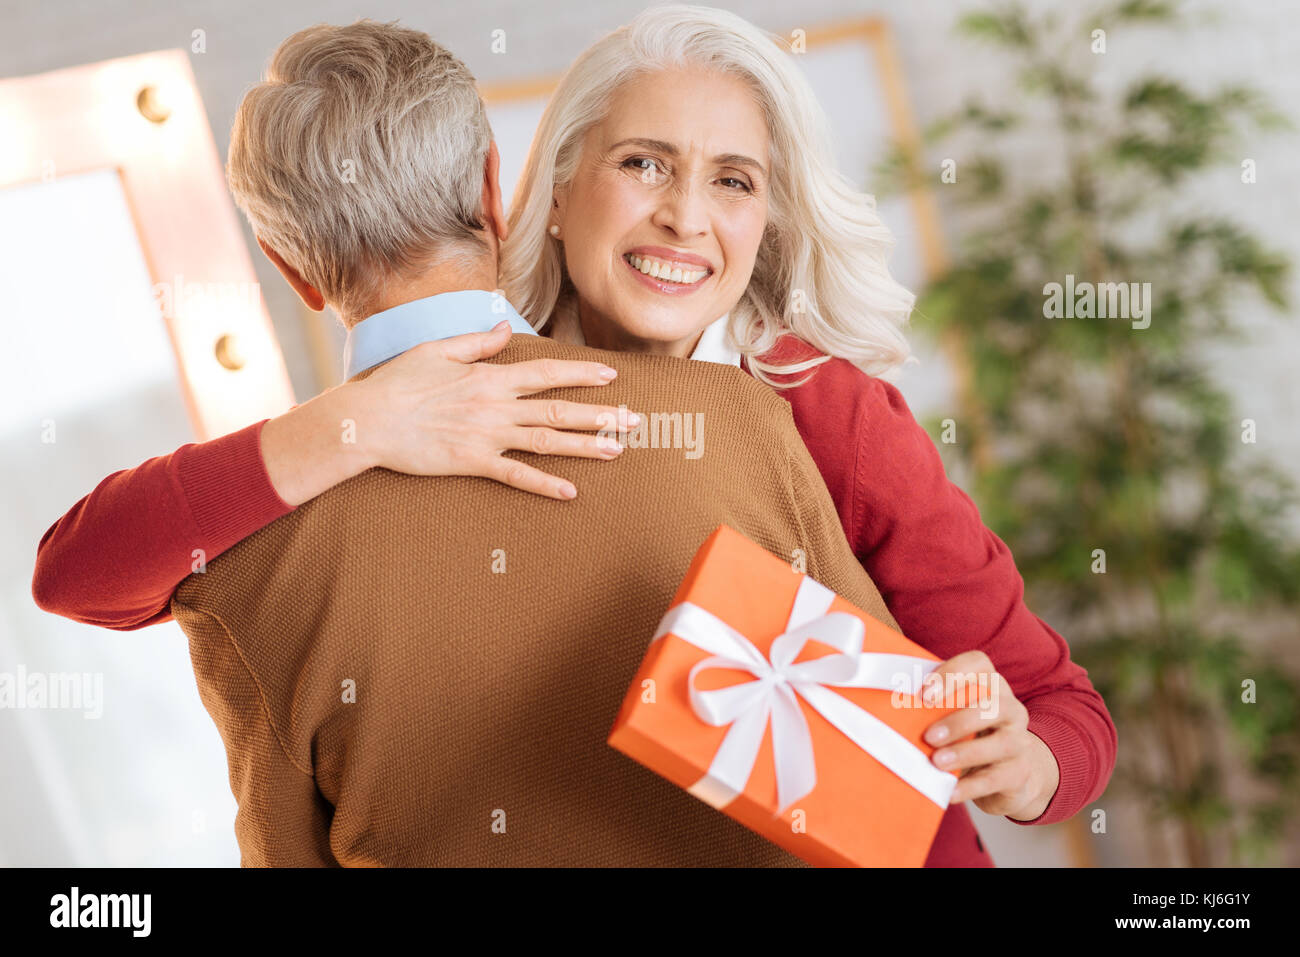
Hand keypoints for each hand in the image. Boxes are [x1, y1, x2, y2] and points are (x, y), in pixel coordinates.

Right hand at [350, 321, 638, 498]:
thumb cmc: (397, 383)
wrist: (367, 420)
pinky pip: (516, 475)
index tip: (610, 374)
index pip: (546, 373)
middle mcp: (495, 406)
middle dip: (600, 414)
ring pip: (547, 442)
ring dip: (585, 446)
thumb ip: (475, 343)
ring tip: (618, 449)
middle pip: (558, 410)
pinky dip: (545, 484)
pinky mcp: (472, 463)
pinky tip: (571, 492)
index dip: (581, 373)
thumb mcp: (436, 351)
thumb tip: (504, 327)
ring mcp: (486, 437)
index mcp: (489, 377)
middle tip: (634, 420)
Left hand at [920, 650, 1060, 820]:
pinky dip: (971, 786)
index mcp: (990, 685)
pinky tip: (950, 791)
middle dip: (959, 720)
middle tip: (928, 736)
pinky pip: (998, 779)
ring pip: (1003, 742)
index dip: (952, 673)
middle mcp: (1010, 709)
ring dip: (966, 752)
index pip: (979, 664)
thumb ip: (928, 706)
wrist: (1008, 774)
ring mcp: (1019, 742)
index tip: (923, 694)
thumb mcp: (950, 716)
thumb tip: (880, 705)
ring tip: (937, 762)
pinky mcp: (1020, 773)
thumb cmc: (967, 736)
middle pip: (994, 705)